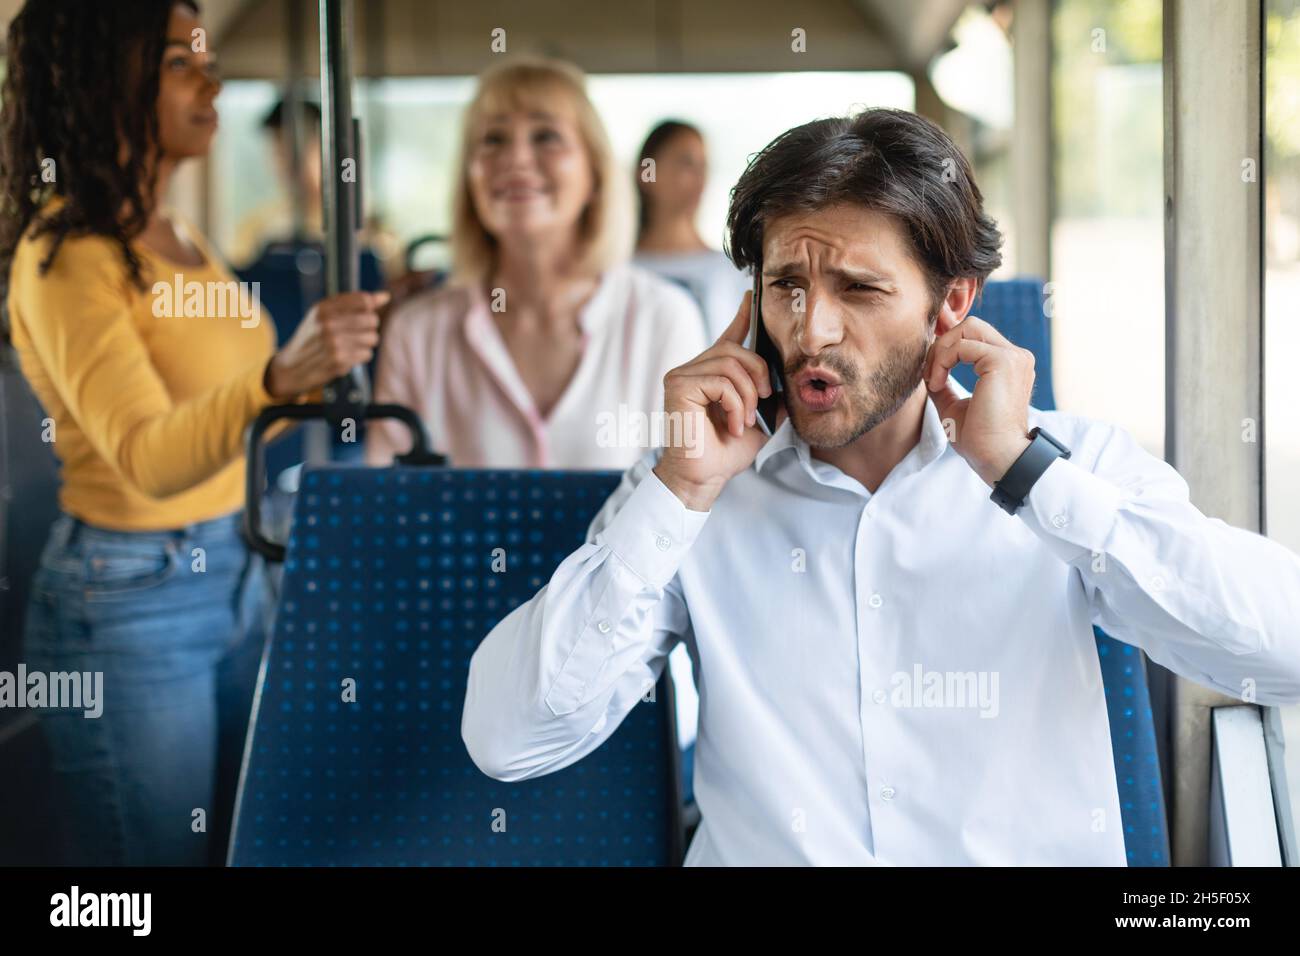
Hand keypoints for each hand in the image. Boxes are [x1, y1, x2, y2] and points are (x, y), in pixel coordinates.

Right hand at [264, 291, 388, 399]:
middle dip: (369, 327)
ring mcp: (333, 344)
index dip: (369, 308)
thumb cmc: (312, 336)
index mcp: (323, 308)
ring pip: (372, 338)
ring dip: (365, 343)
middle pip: (372, 320)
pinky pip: (366, 354)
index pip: (364, 301)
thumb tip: (385, 296)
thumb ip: (354, 302)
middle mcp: (328, 324)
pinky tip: (347, 355)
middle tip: (356, 331)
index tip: (362, 313)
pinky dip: (360, 356)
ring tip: (350, 344)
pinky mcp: (339, 362)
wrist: (291, 366)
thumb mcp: (324, 313)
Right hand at [653, 292, 772, 510]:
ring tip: (746, 420)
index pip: (727, 337)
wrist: (704, 479)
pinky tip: (734, 424)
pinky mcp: (677, 386)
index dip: (741, 316)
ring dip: (748, 394)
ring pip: (729, 363)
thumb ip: (771, 398)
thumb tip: (790, 380)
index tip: (751, 296)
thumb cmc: (725, 453)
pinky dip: (735, 404)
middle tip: (765, 401)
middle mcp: (692, 370)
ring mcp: (681, 376)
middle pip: (734, 348)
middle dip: (758, 372)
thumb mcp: (760, 422)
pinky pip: (719, 380)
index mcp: (710, 375)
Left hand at [923, 315, 1034, 487]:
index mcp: (1008, 365)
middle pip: (971, 326)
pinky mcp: (1003, 361)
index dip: (946, 347)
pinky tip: (937, 384)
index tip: (930, 374)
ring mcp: (1013, 357)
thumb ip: (943, 383)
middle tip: (928, 373)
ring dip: (941, 352)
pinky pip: (961, 347)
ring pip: (966, 329)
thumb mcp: (953, 405)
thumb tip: (926, 368)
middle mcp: (1016, 356)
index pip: (974, 336)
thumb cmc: (978, 438)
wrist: (997, 457)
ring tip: (933, 380)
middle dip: (942, 344)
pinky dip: (942, 362)